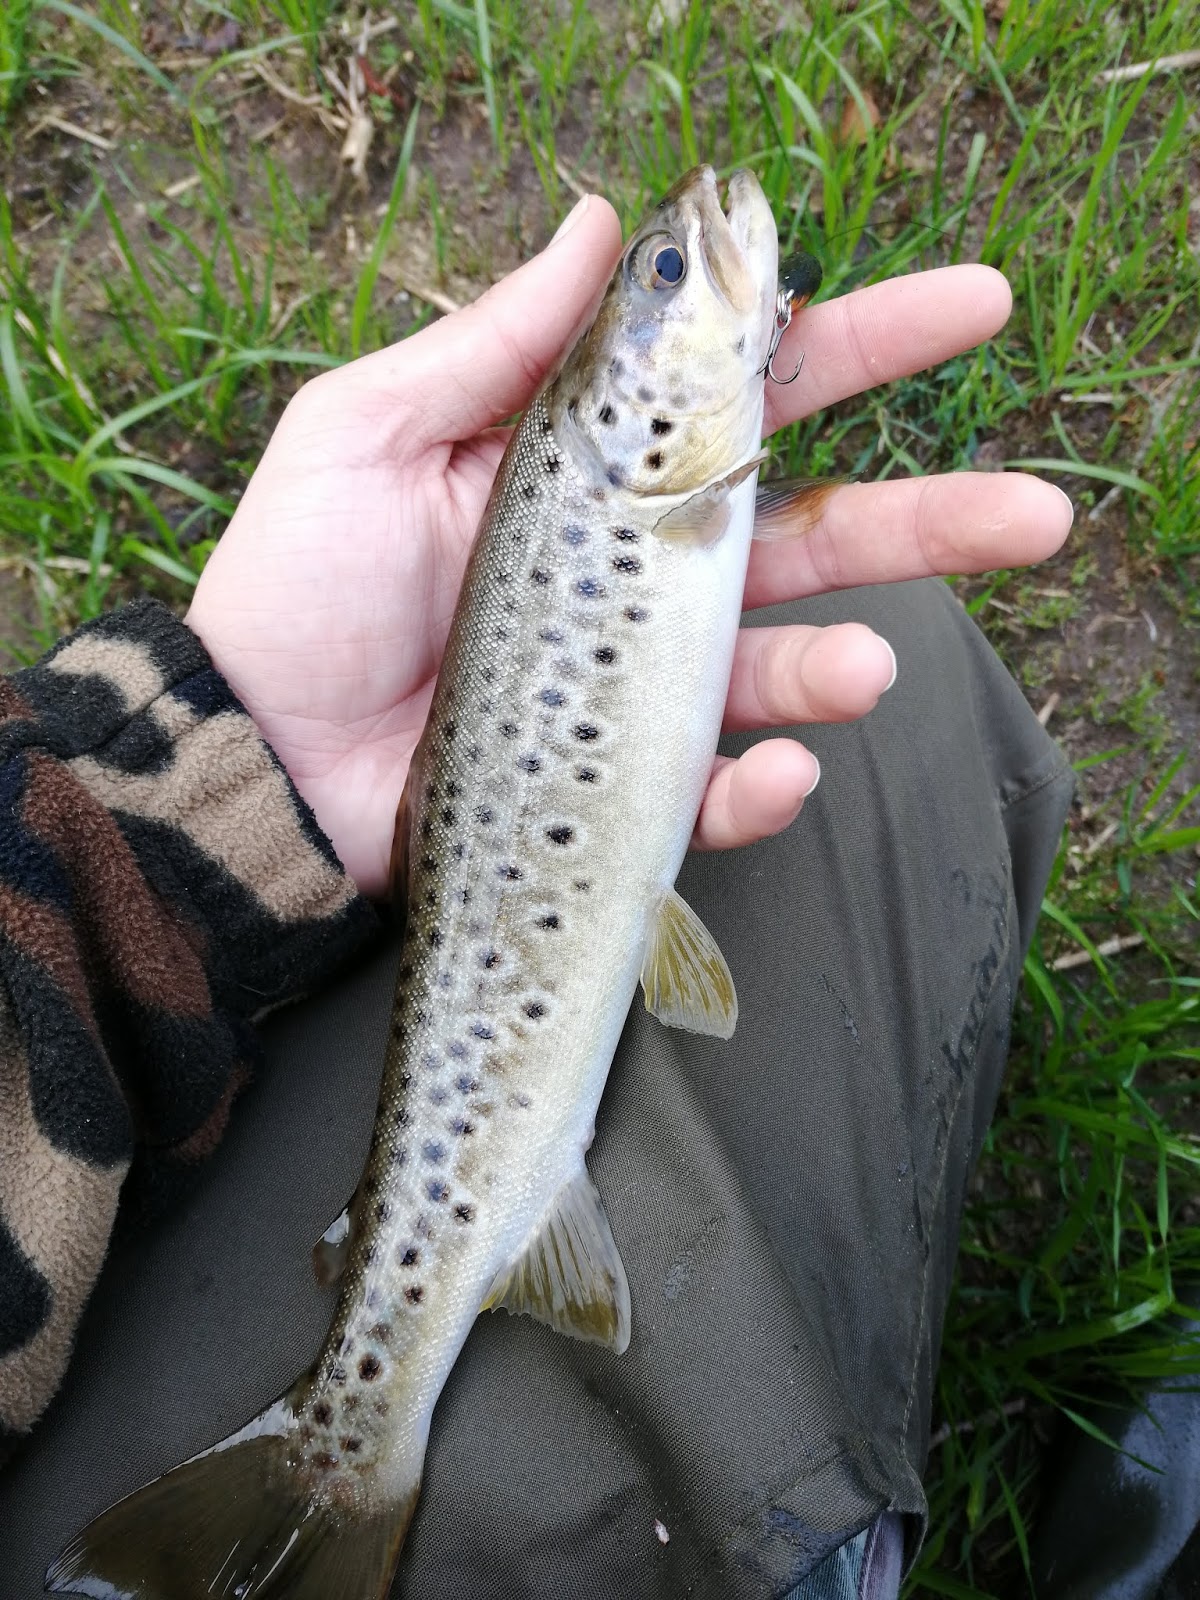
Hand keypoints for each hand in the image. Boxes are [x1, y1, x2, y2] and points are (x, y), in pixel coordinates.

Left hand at [186, 195, 1071, 898]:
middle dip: (929, 514)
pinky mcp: (629, 777)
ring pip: (790, 661)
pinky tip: (773, 768)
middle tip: (1033, 513)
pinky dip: (759, 781)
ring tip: (872, 666)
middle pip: (810, 528)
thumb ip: (496, 338)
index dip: (852, 347)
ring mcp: (641, 677)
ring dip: (851, 661)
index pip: (743, 394)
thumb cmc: (300, 587)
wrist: (257, 754)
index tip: (962, 309)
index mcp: (591, 467)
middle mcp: (638, 567)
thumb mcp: (374, 431)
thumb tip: (604, 221)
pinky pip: (723, 783)